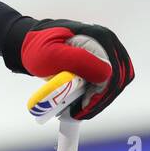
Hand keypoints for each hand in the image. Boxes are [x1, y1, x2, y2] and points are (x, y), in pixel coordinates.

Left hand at [13, 18, 134, 119]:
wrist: (31, 43)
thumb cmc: (38, 47)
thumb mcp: (52, 54)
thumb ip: (78, 60)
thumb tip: (107, 74)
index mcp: (99, 37)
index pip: (112, 72)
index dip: (101, 94)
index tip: (84, 108)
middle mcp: (108, 43)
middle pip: (118, 78)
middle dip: (101, 99)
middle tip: (81, 113)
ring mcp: (107, 51)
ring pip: (116, 82)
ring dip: (101, 99)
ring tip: (81, 111)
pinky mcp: (103, 61)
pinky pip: (109, 81)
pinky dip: (98, 95)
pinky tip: (85, 104)